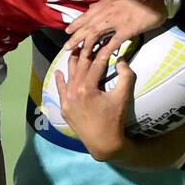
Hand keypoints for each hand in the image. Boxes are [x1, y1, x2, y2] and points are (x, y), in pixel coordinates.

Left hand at [55, 38, 135, 160]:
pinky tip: (59, 71)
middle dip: (86, 53)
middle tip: (89, 41)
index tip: (106, 42)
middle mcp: (74, 92)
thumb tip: (122, 60)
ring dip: (72, 63)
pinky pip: (61, 91)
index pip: (96, 64)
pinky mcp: (65, 108)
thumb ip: (126, 76)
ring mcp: (67, 100)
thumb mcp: (123, 98)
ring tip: (76, 50)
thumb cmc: (115, 120)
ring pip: (69, 76)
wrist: (104, 144)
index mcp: (87, 88)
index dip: (102, 52)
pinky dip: (59, 81)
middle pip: (80, 67)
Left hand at [63, 0, 166, 53]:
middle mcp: (108, 10)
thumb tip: (93, 9)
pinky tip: (99, 58)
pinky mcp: (127, 29)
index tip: (67, 31)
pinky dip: (105, 50)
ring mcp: (117, 20)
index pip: (87, 14)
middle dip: (76, 36)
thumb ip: (107, 3)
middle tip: (66, 47)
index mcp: (106, 1)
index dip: (76, 23)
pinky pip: (113, 41)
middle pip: (87, 25)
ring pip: (95, 33)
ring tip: (78, 53)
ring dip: (85, 44)